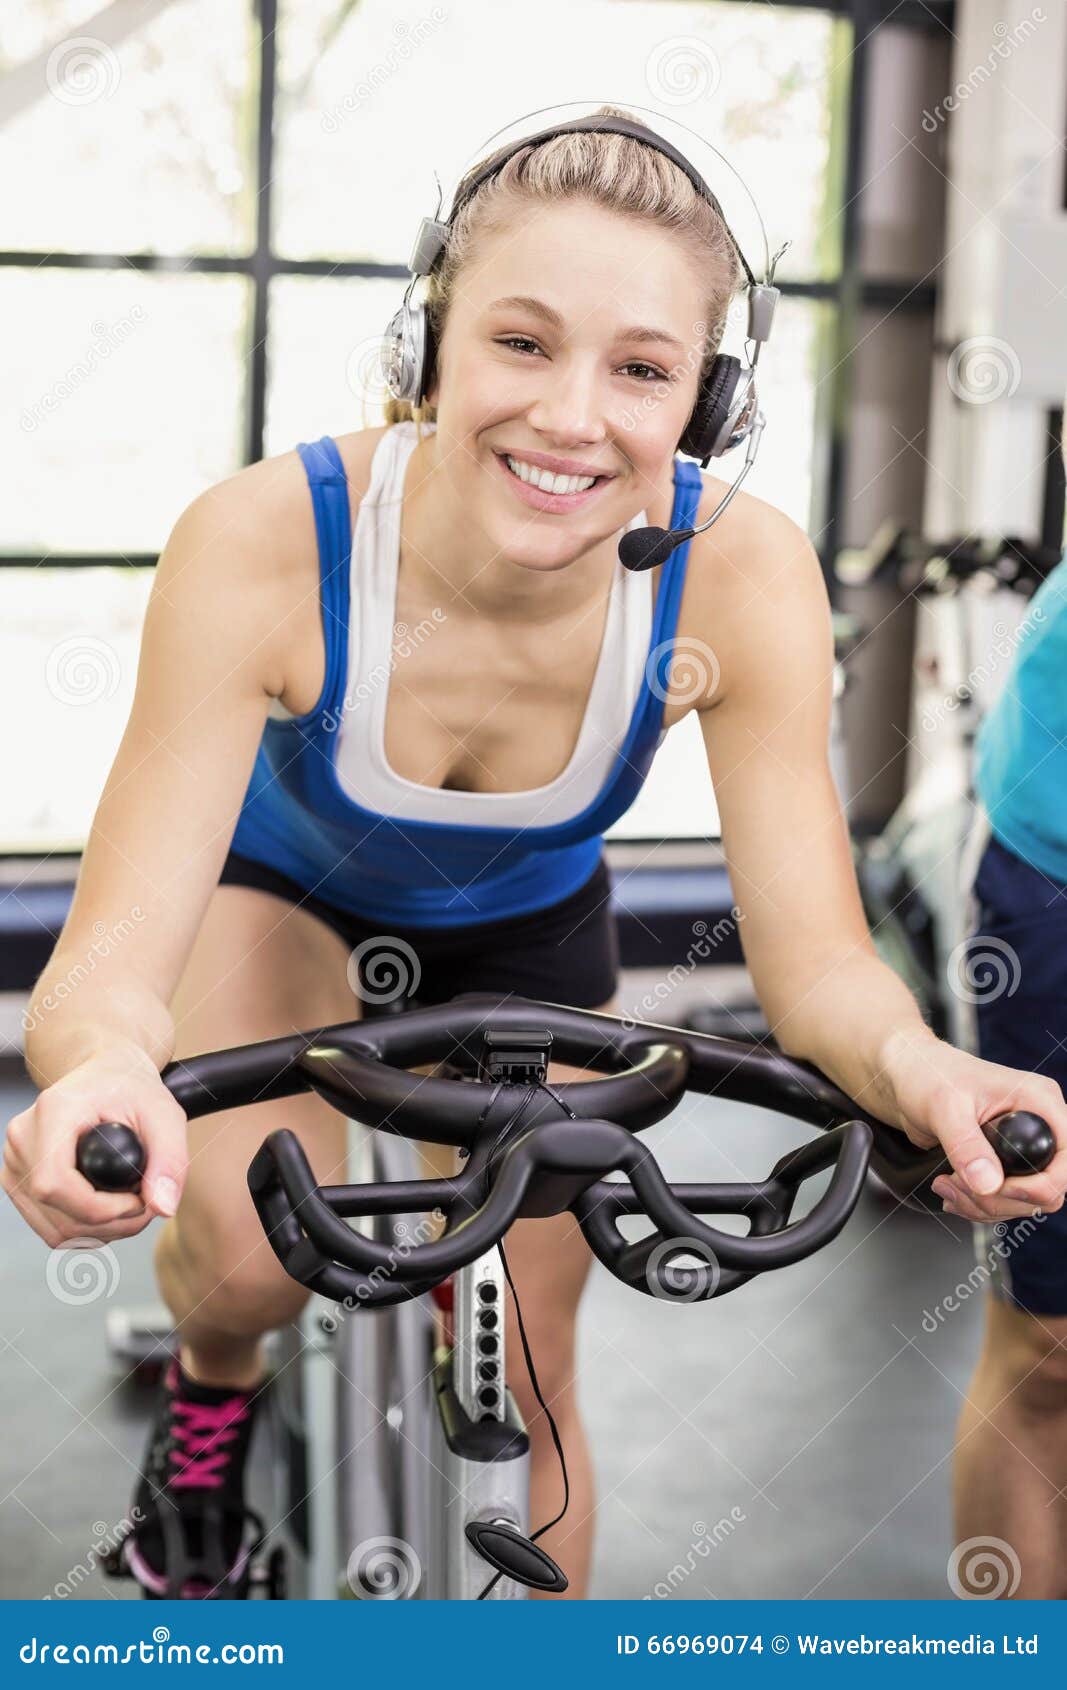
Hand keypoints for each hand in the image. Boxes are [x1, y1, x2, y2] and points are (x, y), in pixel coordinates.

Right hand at [1, 1043, 187, 1246]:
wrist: (106, 1073)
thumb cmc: (131, 1087)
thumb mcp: (164, 1114)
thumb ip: (170, 1160)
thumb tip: (164, 1207)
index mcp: (52, 1112)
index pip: (55, 1183)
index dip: (100, 1208)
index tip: (139, 1200)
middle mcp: (23, 1137)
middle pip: (59, 1213)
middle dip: (112, 1223)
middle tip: (147, 1203)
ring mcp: (14, 1161)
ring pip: (55, 1229)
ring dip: (101, 1231)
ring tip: (131, 1204)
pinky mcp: (17, 1180)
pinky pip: (49, 1227)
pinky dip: (84, 1229)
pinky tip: (109, 1207)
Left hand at [879, 1027, 1066, 1221]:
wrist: (907, 1077)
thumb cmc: (928, 1073)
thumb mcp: (945, 1106)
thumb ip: (966, 1146)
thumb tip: (988, 1183)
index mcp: (1039, 1101)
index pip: (1066, 1160)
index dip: (1040, 1185)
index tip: (1000, 1187)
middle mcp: (1038, 1125)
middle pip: (1047, 1189)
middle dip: (1000, 1198)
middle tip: (959, 1186)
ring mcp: (1021, 1147)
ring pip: (1024, 1202)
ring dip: (983, 1205)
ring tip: (947, 1186)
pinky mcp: (1003, 1163)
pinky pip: (1004, 1200)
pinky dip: (977, 1205)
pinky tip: (952, 1191)